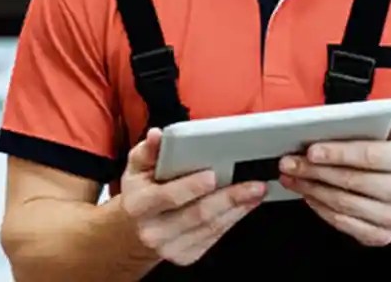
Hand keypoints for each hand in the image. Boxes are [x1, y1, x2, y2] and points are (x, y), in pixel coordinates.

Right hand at [120, 128, 267, 265]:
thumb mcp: (135, 168)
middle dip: (229, 198)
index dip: (191, 186)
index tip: (214, 175)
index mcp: (139, 205)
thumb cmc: (139, 193)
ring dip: (238, 209)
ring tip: (257, 192)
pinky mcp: (187, 255)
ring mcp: (171, 247)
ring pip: (211, 227)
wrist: (134, 231)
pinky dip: (233, 219)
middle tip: (254, 184)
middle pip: (197, 214)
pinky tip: (245, 205)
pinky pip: (215, 236)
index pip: (168, 196)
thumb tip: (157, 135)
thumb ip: (148, 150)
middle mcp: (154, 231)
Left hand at [278, 103, 390, 246]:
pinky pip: (342, 222)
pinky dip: (319, 208)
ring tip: (289, 175)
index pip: (370, 156)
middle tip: (287, 161)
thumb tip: (380, 107)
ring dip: (310, 189)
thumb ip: (387, 118)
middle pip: (351, 181)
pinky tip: (305, 194)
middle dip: (314, 171)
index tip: (311, 150)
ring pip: (342, 203)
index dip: (338, 153)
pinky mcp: (380, 236)